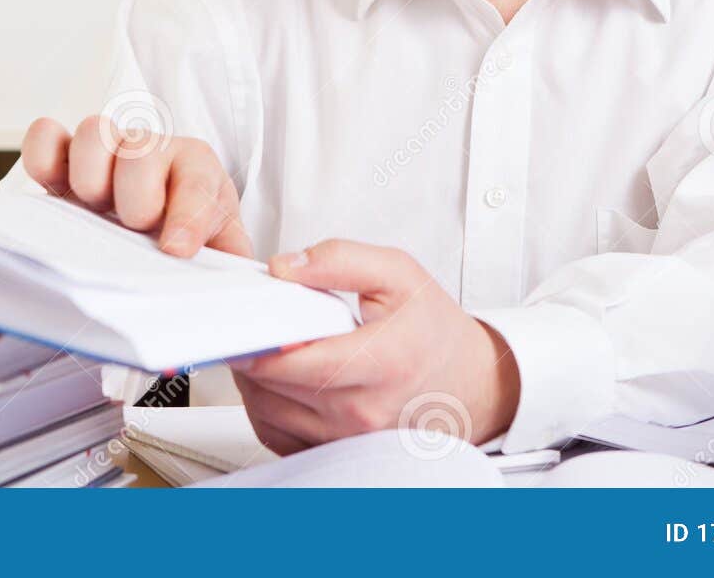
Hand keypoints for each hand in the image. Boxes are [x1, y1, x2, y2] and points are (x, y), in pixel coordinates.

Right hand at [20, 115, 252, 258]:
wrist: (163, 233)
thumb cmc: (193, 242)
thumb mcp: (222, 257)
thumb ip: (233, 275)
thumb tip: (246, 307)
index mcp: (199, 171)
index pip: (195, 183)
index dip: (186, 216)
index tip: (176, 249)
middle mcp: (153, 153)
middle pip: (139, 150)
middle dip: (136, 196)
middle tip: (135, 227)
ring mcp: (107, 152)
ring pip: (93, 131)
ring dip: (91, 176)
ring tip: (95, 209)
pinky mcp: (64, 160)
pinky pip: (47, 136)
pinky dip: (43, 155)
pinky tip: (54, 187)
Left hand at [230, 239, 520, 454]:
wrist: (467, 382)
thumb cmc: (431, 329)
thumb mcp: (398, 273)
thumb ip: (338, 260)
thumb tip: (285, 267)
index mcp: (382, 362)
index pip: (301, 363)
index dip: (262, 344)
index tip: (247, 324)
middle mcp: (364, 411)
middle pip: (275, 389)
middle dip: (252, 354)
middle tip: (252, 326)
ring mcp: (349, 439)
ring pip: (268, 414)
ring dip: (252, 381)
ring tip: (264, 348)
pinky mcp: (336, 453)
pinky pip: (277, 436)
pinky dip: (264, 407)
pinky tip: (276, 380)